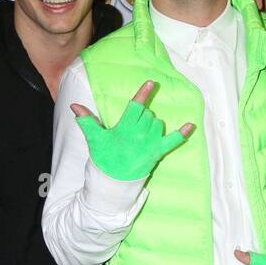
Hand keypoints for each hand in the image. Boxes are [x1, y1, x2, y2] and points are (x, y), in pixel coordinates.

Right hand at [72, 80, 193, 181]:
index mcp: (124, 128)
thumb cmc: (104, 157)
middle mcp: (139, 134)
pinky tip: (191, 125)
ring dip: (152, 124)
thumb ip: (87, 121)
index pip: (135, 106)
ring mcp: (150, 143)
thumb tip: (74, 106)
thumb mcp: (94, 138)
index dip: (143, 94)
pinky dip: (182, 133)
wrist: (113, 181)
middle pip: (148, 114)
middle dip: (142, 115)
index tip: (150, 83)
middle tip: (132, 125)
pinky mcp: (158, 152)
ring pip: (157, 124)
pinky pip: (173, 141)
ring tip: (140, 134)